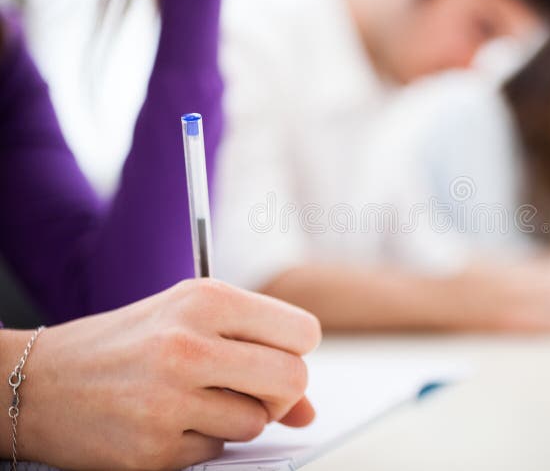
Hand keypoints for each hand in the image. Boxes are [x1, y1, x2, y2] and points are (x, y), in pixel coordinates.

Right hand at [2, 279, 320, 469]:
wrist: (38, 382)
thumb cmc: (126, 343)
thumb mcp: (190, 322)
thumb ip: (257, 354)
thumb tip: (310, 412)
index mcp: (205, 300)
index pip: (303, 333)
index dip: (296, 350)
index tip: (276, 356)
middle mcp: (189, 345)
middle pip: (292, 380)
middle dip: (281, 391)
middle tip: (250, 386)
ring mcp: (170, 400)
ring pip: (258, 422)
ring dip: (237, 417)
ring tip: (195, 399)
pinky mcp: (154, 449)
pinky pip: (217, 450)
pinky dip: (201, 439)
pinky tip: (168, 420)